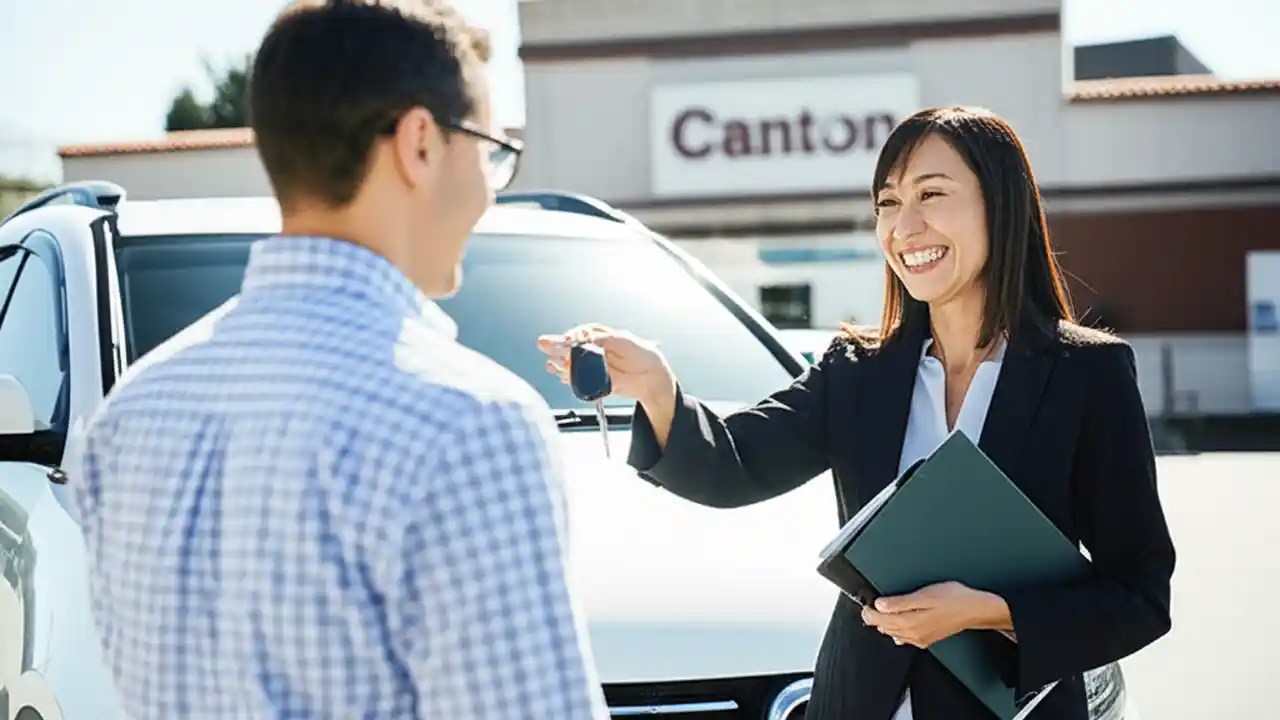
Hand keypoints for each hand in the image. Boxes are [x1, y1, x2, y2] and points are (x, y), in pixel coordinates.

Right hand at [537, 324, 674, 403]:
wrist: (651, 376)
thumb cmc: (640, 353)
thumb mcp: (624, 340)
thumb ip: (603, 338)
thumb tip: (584, 338)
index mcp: (598, 335)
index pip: (579, 334)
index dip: (572, 336)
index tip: (567, 340)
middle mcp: (591, 349)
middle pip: (569, 347)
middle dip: (555, 346)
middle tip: (543, 343)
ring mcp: (590, 365)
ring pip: (570, 363)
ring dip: (558, 363)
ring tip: (551, 363)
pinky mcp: (592, 380)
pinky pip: (576, 379)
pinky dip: (567, 377)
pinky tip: (559, 375)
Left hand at [860, 581, 1009, 648]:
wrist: (975, 610)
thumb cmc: (954, 599)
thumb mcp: (924, 595)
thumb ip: (900, 602)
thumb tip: (879, 605)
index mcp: (909, 623)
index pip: (877, 621)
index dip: (868, 611)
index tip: (865, 602)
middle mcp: (912, 634)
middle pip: (883, 627)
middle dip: (874, 617)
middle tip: (870, 604)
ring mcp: (919, 638)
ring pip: (893, 633)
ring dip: (885, 622)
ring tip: (882, 610)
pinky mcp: (926, 639)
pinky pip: (904, 637)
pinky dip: (897, 629)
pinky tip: (899, 621)